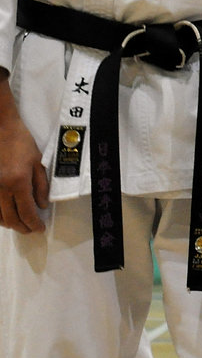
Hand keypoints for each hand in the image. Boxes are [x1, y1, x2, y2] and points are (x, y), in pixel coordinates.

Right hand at [0, 74, 48, 232]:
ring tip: (20, 223)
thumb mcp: (37, 162)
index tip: (40, 228)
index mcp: (18, 182)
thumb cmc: (21, 143)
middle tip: (31, 229)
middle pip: (11, 218)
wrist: (1, 129)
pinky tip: (6, 215)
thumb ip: (41, 186)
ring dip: (10, 223)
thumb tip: (42, 206)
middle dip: (23, 227)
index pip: (27, 212)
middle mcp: (2, 189)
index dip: (34, 224)